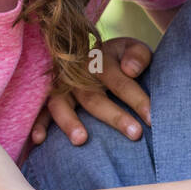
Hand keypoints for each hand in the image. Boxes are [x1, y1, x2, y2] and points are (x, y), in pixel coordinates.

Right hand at [31, 37, 152, 146]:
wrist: (91, 51)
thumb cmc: (118, 57)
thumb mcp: (131, 48)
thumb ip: (137, 56)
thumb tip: (130, 70)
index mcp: (100, 59)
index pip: (120, 81)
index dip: (137, 99)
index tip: (153, 118)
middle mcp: (76, 73)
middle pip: (94, 97)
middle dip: (114, 117)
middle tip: (136, 134)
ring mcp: (59, 86)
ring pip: (61, 104)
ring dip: (69, 122)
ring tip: (82, 140)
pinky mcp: (48, 98)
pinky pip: (39, 111)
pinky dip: (37, 124)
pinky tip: (38, 141)